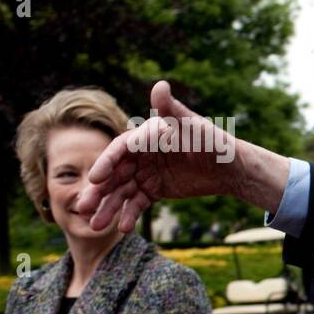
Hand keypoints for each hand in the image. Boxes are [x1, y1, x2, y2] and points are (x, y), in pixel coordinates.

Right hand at [77, 80, 291, 229]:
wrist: (231, 167)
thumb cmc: (214, 141)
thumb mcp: (193, 126)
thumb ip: (172, 110)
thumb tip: (160, 84)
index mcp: (145, 136)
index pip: (120, 149)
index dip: (107, 163)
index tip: (96, 179)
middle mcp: (140, 153)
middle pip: (114, 174)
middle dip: (98, 191)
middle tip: (82, 207)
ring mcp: (145, 172)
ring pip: (121, 191)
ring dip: (108, 208)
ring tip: (95, 226)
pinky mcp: (154, 189)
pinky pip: (137, 203)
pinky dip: (130, 214)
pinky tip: (123, 229)